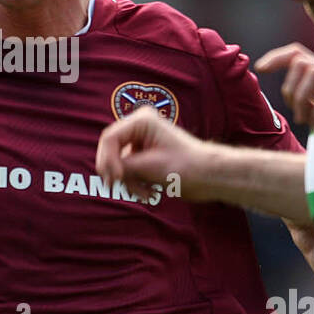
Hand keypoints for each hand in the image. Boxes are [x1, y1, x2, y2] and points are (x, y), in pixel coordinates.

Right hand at [95, 105, 212, 200]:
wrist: (208, 177)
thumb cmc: (185, 167)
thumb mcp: (147, 167)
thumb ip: (121, 166)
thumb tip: (104, 170)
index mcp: (142, 121)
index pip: (109, 138)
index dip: (107, 160)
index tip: (115, 180)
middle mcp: (139, 127)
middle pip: (111, 150)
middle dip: (116, 172)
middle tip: (117, 187)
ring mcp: (141, 142)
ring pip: (119, 164)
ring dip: (129, 182)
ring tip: (146, 193)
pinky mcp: (144, 156)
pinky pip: (128, 171)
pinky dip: (135, 183)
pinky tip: (150, 192)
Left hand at [255, 43, 313, 157]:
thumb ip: (307, 103)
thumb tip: (289, 96)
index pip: (298, 54)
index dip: (276, 57)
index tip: (260, 68)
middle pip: (300, 62)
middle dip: (289, 89)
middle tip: (297, 114)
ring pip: (312, 74)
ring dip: (301, 99)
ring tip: (305, 120)